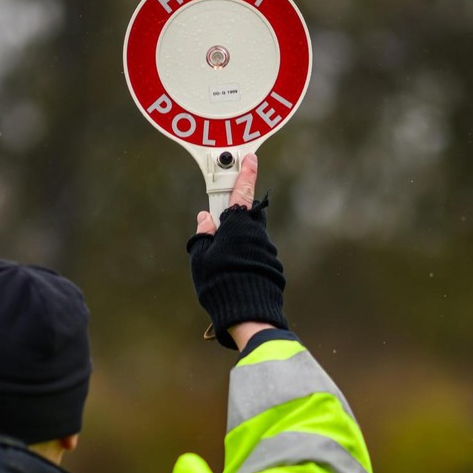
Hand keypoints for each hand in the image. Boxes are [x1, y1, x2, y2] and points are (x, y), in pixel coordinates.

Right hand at [187, 153, 287, 350]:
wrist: (249, 312)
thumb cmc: (220, 282)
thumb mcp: (201, 258)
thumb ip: (203, 235)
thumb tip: (205, 219)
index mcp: (238, 225)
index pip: (242, 192)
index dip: (245, 174)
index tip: (250, 159)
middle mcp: (256, 233)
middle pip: (246, 216)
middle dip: (236, 216)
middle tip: (222, 222)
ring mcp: (266, 249)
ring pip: (251, 237)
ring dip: (238, 241)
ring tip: (222, 260)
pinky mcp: (272, 264)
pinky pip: (256, 253)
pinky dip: (245, 256)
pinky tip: (234, 271)